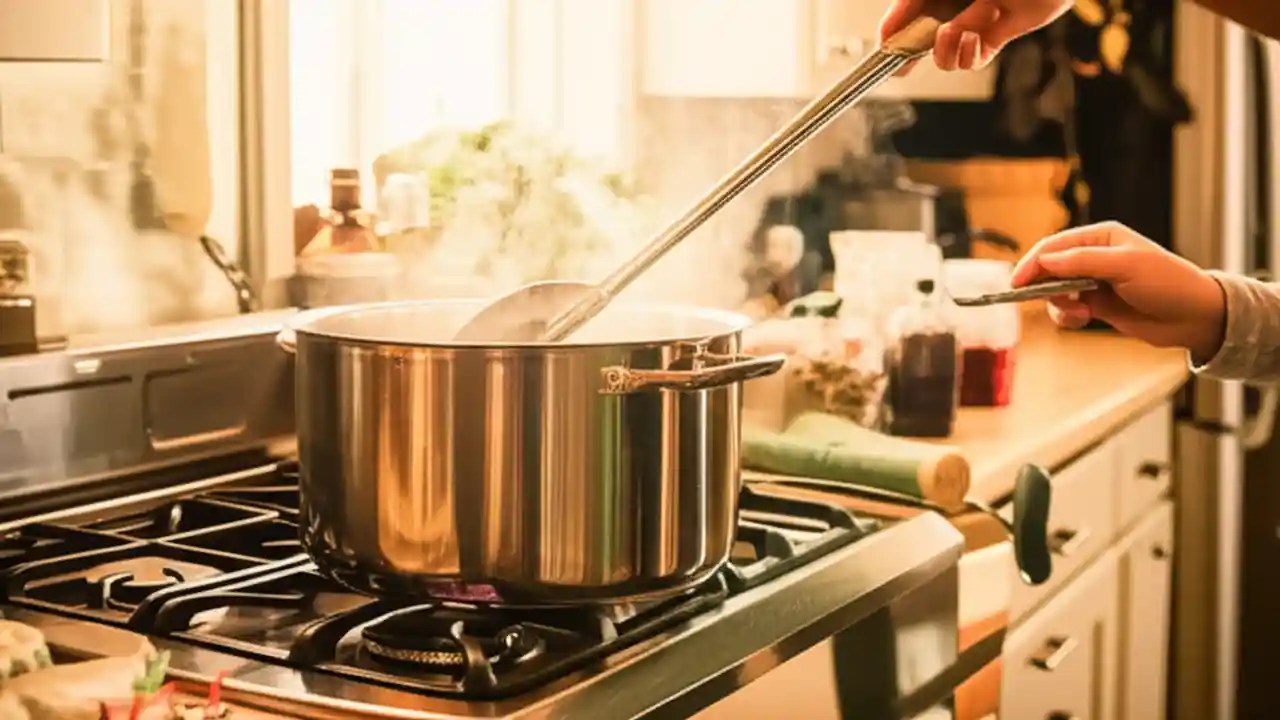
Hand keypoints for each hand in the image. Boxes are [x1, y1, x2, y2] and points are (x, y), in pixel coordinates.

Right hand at [879, 0, 1073, 70]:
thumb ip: (915, 2)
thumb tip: (890, 30)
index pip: (906, 10)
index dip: (893, 31)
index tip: (884, 48)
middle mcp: (956, 2)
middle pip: (921, 35)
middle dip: (911, 52)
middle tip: (902, 66)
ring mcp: (976, 19)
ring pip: (945, 53)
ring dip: (945, 50)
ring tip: (960, 32)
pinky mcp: (999, 34)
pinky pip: (972, 59)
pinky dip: (966, 56)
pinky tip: (971, 39)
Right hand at [1011, 222, 1227, 359]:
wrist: (1194, 317)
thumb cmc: (1167, 283)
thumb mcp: (1125, 266)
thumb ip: (1082, 261)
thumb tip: (1044, 261)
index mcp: (1101, 238)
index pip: (1055, 246)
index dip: (1033, 263)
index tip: (1017, 283)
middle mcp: (1094, 257)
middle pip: (1050, 269)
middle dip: (1043, 286)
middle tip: (1037, 301)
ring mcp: (1094, 282)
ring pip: (1055, 292)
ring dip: (1058, 304)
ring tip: (1078, 313)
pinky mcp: (1097, 305)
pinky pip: (1068, 310)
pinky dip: (1068, 317)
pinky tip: (1084, 320)